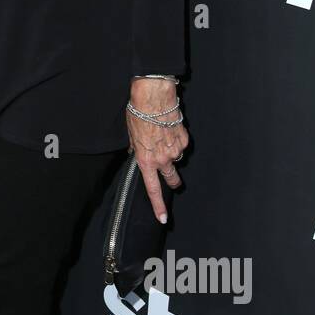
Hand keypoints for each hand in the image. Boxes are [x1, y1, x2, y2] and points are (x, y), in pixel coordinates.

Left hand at [125, 79, 189, 222]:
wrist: (154, 97)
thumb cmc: (139, 113)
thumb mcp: (131, 134)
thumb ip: (135, 148)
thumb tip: (136, 153)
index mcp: (146, 161)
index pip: (153, 189)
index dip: (158, 205)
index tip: (163, 218)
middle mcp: (162, 159)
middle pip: (171, 178)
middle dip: (172, 181)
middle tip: (173, 181)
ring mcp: (175, 149)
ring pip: (176, 158)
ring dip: (171, 153)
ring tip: (162, 137)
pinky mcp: (184, 139)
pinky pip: (181, 145)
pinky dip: (176, 141)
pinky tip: (169, 129)